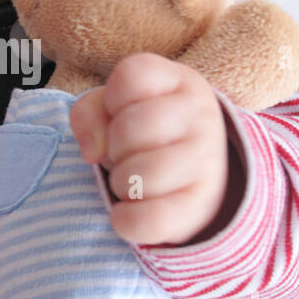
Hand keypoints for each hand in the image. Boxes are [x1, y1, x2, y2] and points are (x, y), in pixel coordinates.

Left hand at [68, 53, 232, 246]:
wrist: (199, 179)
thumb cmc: (147, 135)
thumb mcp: (117, 108)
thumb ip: (90, 113)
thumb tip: (93, 152)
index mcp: (183, 82)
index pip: (128, 77)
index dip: (112, 101)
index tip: (124, 114)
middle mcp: (202, 117)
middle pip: (126, 129)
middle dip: (114, 149)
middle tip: (130, 155)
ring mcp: (208, 162)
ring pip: (134, 177)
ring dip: (121, 185)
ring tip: (135, 182)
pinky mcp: (202, 208)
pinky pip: (145, 220)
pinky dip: (126, 221)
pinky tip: (134, 211)